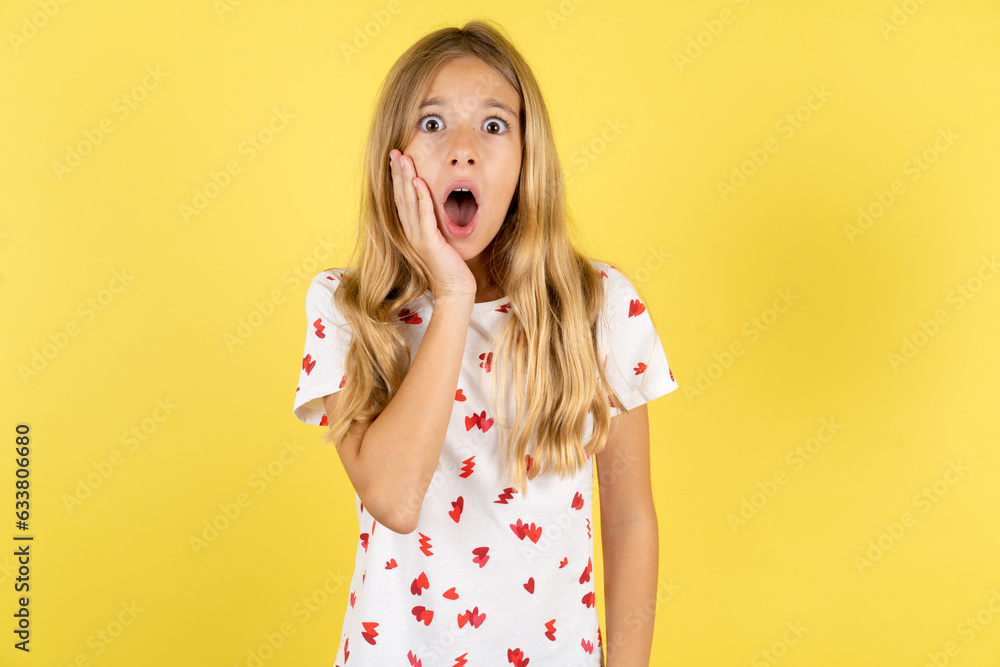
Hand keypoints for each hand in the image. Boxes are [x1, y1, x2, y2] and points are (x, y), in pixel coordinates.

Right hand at [389, 149, 476, 301]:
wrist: (454, 290)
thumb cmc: (450, 266)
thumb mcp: (441, 240)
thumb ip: (435, 223)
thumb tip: (438, 204)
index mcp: (411, 231)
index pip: (402, 199)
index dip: (398, 179)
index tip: (396, 159)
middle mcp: (410, 232)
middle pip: (401, 197)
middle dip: (398, 173)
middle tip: (395, 152)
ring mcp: (418, 237)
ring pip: (409, 202)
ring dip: (406, 178)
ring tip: (403, 158)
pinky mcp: (429, 242)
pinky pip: (424, 215)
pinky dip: (421, 197)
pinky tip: (419, 180)